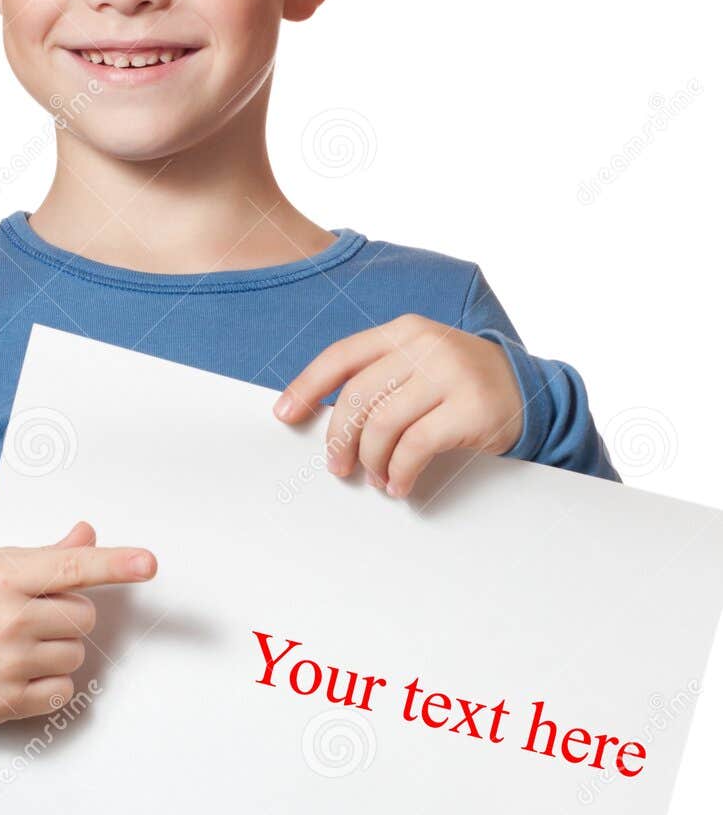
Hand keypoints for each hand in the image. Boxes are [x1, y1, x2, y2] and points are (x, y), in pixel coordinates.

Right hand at [0, 521, 156, 722]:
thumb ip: (48, 556)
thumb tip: (88, 535)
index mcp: (4, 577)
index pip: (71, 568)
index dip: (115, 564)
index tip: (148, 563)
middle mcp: (7, 620)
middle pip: (84, 616)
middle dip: (68, 614)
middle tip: (31, 613)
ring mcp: (7, 664)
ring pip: (77, 653)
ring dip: (60, 648)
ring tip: (20, 642)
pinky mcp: (7, 701)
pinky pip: (63, 689)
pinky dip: (51, 681)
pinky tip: (21, 669)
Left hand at [273, 315, 523, 498]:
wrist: (529, 391)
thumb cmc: (460, 382)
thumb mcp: (421, 362)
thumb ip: (380, 377)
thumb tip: (325, 418)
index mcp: (405, 330)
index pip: (342, 355)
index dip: (307, 386)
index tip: (284, 415)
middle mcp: (426, 346)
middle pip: (357, 396)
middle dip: (339, 438)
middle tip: (338, 466)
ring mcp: (451, 375)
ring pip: (383, 425)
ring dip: (371, 461)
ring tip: (375, 477)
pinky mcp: (471, 410)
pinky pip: (415, 448)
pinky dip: (399, 473)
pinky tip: (399, 484)